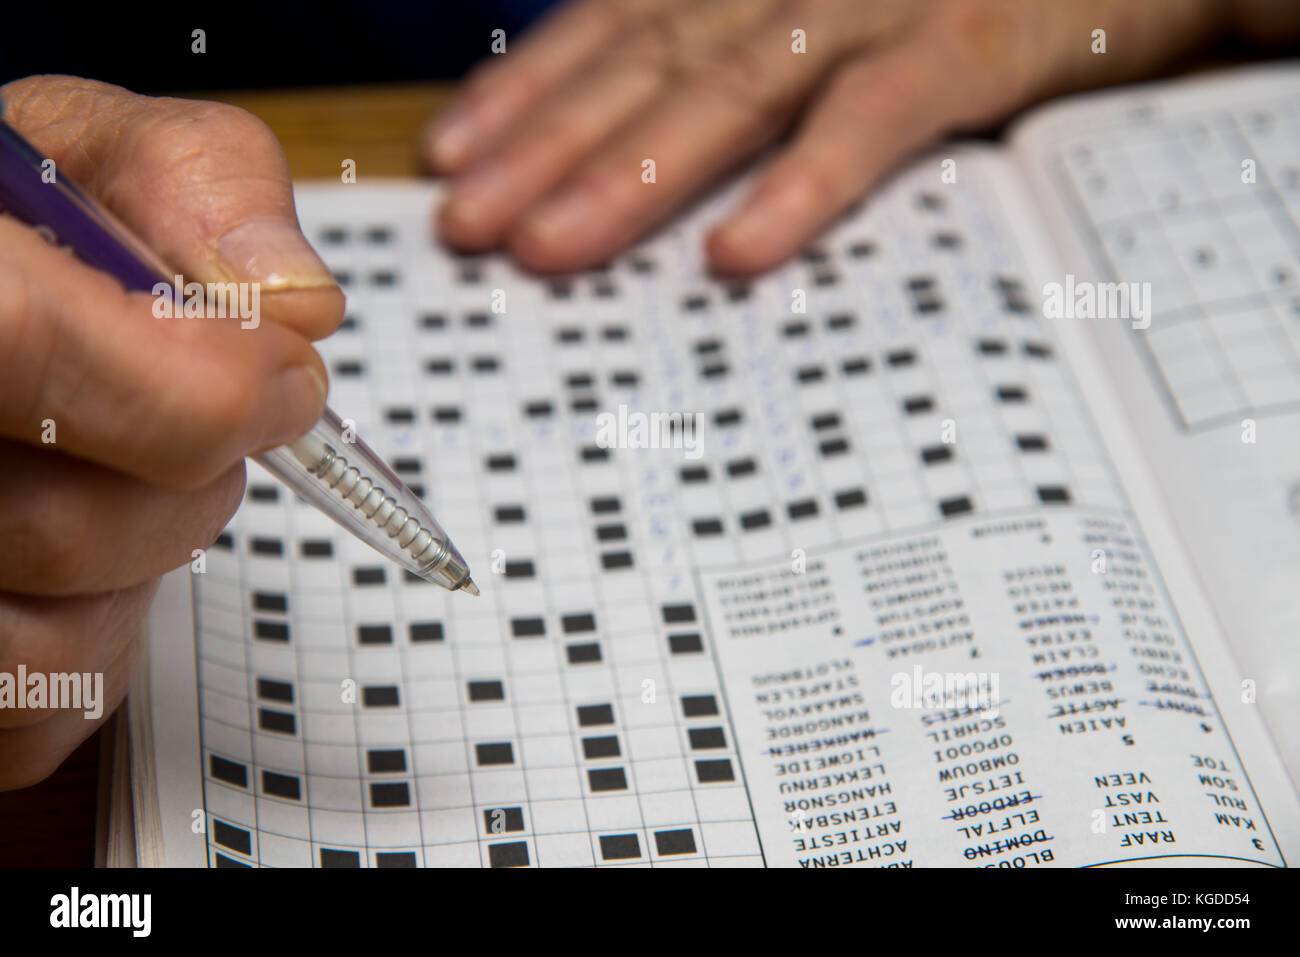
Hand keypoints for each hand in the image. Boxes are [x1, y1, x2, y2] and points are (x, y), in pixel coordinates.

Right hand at [0, 76, 342, 788]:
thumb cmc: (8, 235)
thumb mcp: (82, 153)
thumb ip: (198, 184)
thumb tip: (297, 303)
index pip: (20, 341)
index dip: (190, 383)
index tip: (286, 381)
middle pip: (68, 524)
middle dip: (198, 479)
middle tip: (205, 419)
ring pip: (56, 642)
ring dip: (151, 563)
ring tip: (117, 479)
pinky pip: (47, 710)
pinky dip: (107, 642)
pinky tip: (76, 559)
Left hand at [425, 0, 1271, 273]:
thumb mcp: (837, 6)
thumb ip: (747, 48)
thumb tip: (659, 133)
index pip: (616, 24)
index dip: (528, 90)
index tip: (454, 156)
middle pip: (646, 64)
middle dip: (544, 147)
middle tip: (468, 224)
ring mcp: (879, 2)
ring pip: (731, 89)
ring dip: (632, 171)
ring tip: (552, 246)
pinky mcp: (967, 43)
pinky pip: (873, 120)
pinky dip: (803, 183)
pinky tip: (736, 252)